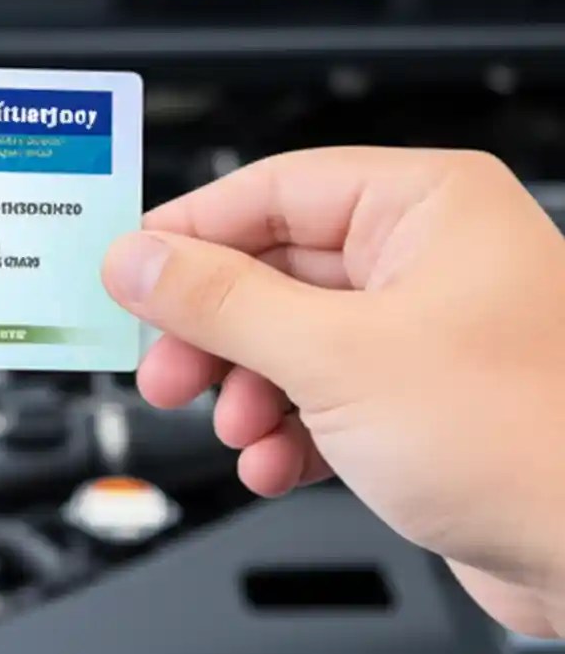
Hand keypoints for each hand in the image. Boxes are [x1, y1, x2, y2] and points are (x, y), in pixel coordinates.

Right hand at [102, 147, 564, 636]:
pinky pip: (321, 396)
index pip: (272, 191)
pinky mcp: (417, 402)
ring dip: (248, 391)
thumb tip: (139, 259)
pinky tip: (275, 462)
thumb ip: (221, 301)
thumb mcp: (335, 356)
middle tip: (165, 368)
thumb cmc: (528, 441)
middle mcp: (427, 259)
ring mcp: (422, 333)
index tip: (129, 271)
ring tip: (237, 428)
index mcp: (426, 208)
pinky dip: (286, 430)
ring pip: (289, 340)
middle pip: (271, 271)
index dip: (190, 233)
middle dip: (213, 332)